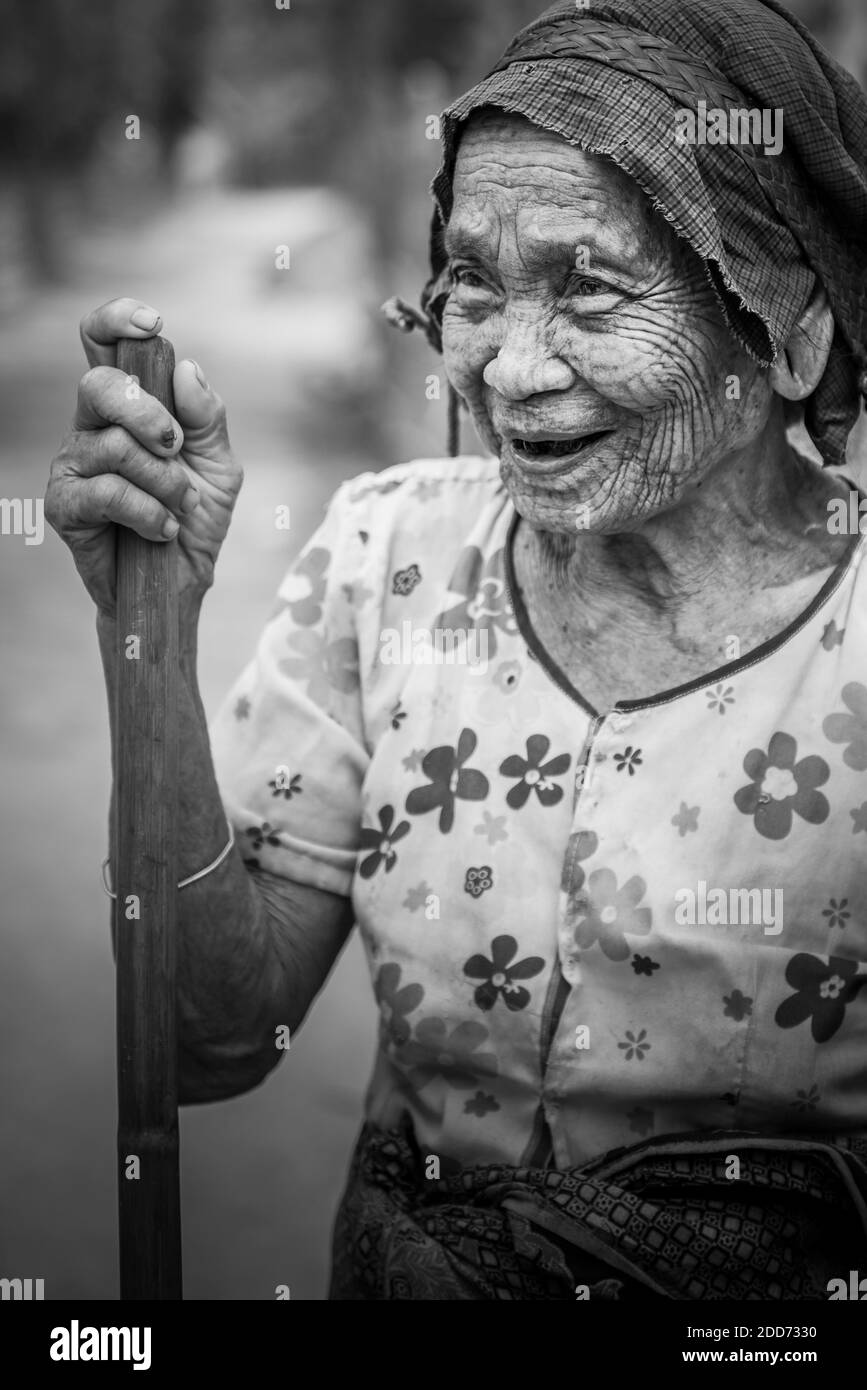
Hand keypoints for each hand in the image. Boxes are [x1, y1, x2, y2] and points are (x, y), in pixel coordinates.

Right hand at [45, 297, 243, 617]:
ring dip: (163, 482)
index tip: (151, 325)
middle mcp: (92, 427)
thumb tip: (185, 367)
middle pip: (98, 384)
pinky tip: (162, 530)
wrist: (179, 585)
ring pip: (114, 446)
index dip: (117, 321)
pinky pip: (106, 491)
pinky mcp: (64, 504)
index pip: (103, 345)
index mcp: (127, 409)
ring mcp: (73, 464)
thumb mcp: (220, 467)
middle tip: (176, 447)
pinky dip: (148, 512)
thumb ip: (208, 418)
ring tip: (178, 508)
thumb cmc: (194, 521)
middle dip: (148, 413)